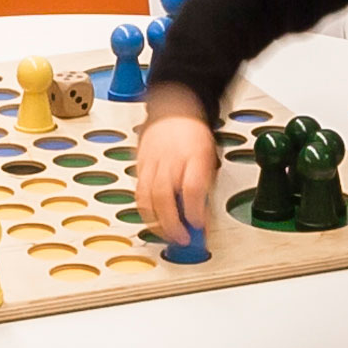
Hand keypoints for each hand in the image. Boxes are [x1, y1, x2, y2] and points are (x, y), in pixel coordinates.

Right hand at [132, 106, 219, 249]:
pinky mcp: (139, 166)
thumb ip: (205, 187)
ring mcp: (151, 162)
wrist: (173, 108)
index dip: (194, 210)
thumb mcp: (209, 157)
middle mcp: (170, 159)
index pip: (192, 186)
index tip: (199, 226)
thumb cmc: (193, 135)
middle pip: (165, 195)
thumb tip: (202, 217)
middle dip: (173, 223)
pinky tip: (155, 221)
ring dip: (157, 222)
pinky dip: (146, 211)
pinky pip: (139, 193)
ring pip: (147, 197)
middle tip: (183, 240)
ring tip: (167, 236)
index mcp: (193, 155)